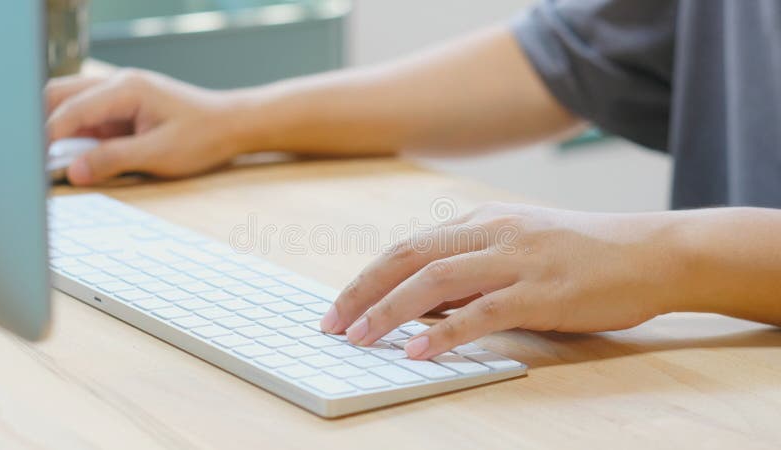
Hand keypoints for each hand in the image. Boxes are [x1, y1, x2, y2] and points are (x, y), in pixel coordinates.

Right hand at [46, 68, 252, 185]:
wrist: (233, 125)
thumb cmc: (204, 136)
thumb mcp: (160, 154)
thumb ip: (114, 160)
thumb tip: (75, 172)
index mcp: (126, 89)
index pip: (71, 109)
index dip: (48, 136)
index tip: (35, 162)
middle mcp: (118, 85)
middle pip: (61, 97)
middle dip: (45, 127)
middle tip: (40, 161)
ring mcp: (120, 96)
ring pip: (72, 106)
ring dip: (62, 132)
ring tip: (56, 163)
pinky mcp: (125, 110)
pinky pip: (90, 120)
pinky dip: (79, 137)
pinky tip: (80, 158)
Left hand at [320, 202, 681, 359]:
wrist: (650, 251)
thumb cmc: (583, 253)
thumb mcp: (519, 247)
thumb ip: (472, 270)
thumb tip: (421, 304)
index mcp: (482, 222)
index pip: (409, 247)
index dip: (368, 277)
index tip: (340, 306)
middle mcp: (492, 233)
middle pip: (408, 258)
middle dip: (363, 292)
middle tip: (332, 325)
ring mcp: (517, 259)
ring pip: (435, 281)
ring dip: (389, 311)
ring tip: (359, 339)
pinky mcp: (542, 290)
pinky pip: (481, 312)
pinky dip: (443, 332)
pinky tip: (417, 351)